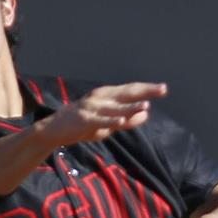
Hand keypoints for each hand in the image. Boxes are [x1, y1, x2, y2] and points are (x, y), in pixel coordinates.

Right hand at [36, 82, 167, 146]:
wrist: (54, 129)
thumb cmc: (82, 125)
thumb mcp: (107, 123)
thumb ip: (127, 119)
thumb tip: (147, 114)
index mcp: (106, 96)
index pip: (130, 90)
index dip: (146, 89)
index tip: (163, 88)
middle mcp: (100, 98)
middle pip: (127, 93)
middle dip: (145, 91)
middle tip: (162, 89)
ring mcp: (92, 108)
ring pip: (116, 107)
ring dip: (130, 106)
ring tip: (146, 105)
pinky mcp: (84, 120)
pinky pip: (100, 121)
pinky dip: (111, 121)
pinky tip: (122, 121)